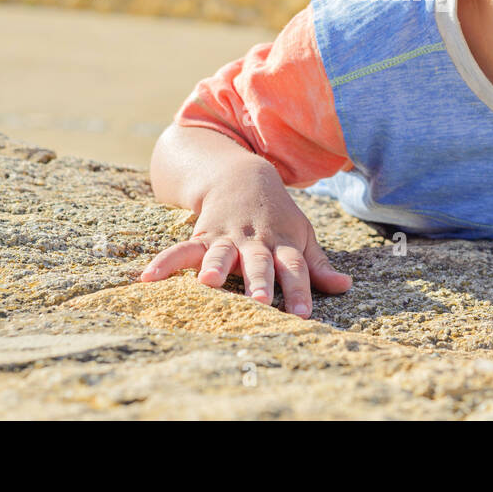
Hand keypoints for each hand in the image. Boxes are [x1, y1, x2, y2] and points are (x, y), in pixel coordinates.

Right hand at [138, 177, 351, 317]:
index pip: (295, 268)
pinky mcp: (203, 236)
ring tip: (208, 283)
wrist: (244, 177)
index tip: (303, 314)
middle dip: (259, 281)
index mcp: (283, 244)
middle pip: (260, 263)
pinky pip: (182, 250)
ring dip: (216, 268)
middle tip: (259, 301)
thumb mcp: (302, 235)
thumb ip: (318, 266)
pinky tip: (146, 278)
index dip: (299, 290)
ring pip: (222, 254)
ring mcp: (228, 238)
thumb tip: (346, 286)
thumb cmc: (278, 217)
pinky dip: (165, 262)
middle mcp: (256, 242)